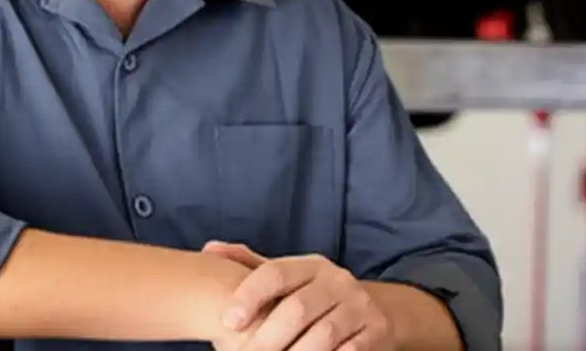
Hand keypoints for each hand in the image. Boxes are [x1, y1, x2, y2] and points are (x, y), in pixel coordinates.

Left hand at [202, 241, 393, 350]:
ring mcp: (359, 306)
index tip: (227, 321)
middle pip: (297, 309)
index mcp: (310, 265)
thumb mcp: (288, 276)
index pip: (275, 273)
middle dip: (268, 337)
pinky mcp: (376, 331)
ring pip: (323, 335)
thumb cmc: (315, 294)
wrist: (376, 310)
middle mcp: (337, 281)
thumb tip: (209, 249)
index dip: (249, 295)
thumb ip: (250, 265)